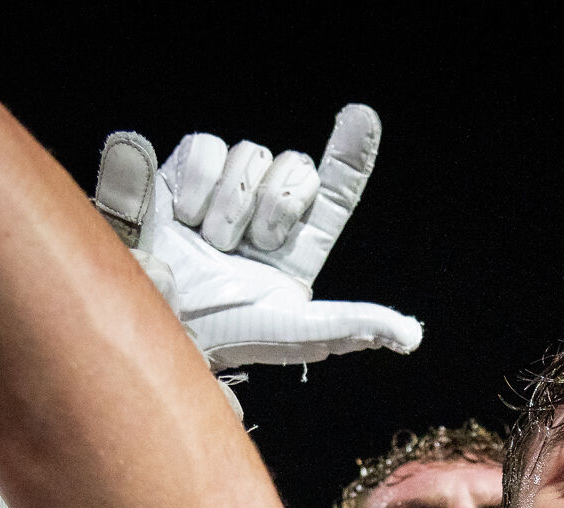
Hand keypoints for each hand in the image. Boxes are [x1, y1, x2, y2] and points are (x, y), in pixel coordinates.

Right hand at [104, 105, 421, 368]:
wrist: (151, 322)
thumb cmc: (225, 336)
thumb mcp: (292, 335)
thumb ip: (350, 326)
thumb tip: (412, 334)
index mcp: (298, 246)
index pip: (335, 191)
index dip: (350, 153)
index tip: (362, 117)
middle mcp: (262, 210)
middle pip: (294, 166)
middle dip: (276, 204)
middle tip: (246, 246)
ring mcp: (219, 190)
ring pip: (250, 154)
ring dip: (231, 203)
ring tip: (209, 243)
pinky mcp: (176, 174)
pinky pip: (204, 147)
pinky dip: (196, 180)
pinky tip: (180, 217)